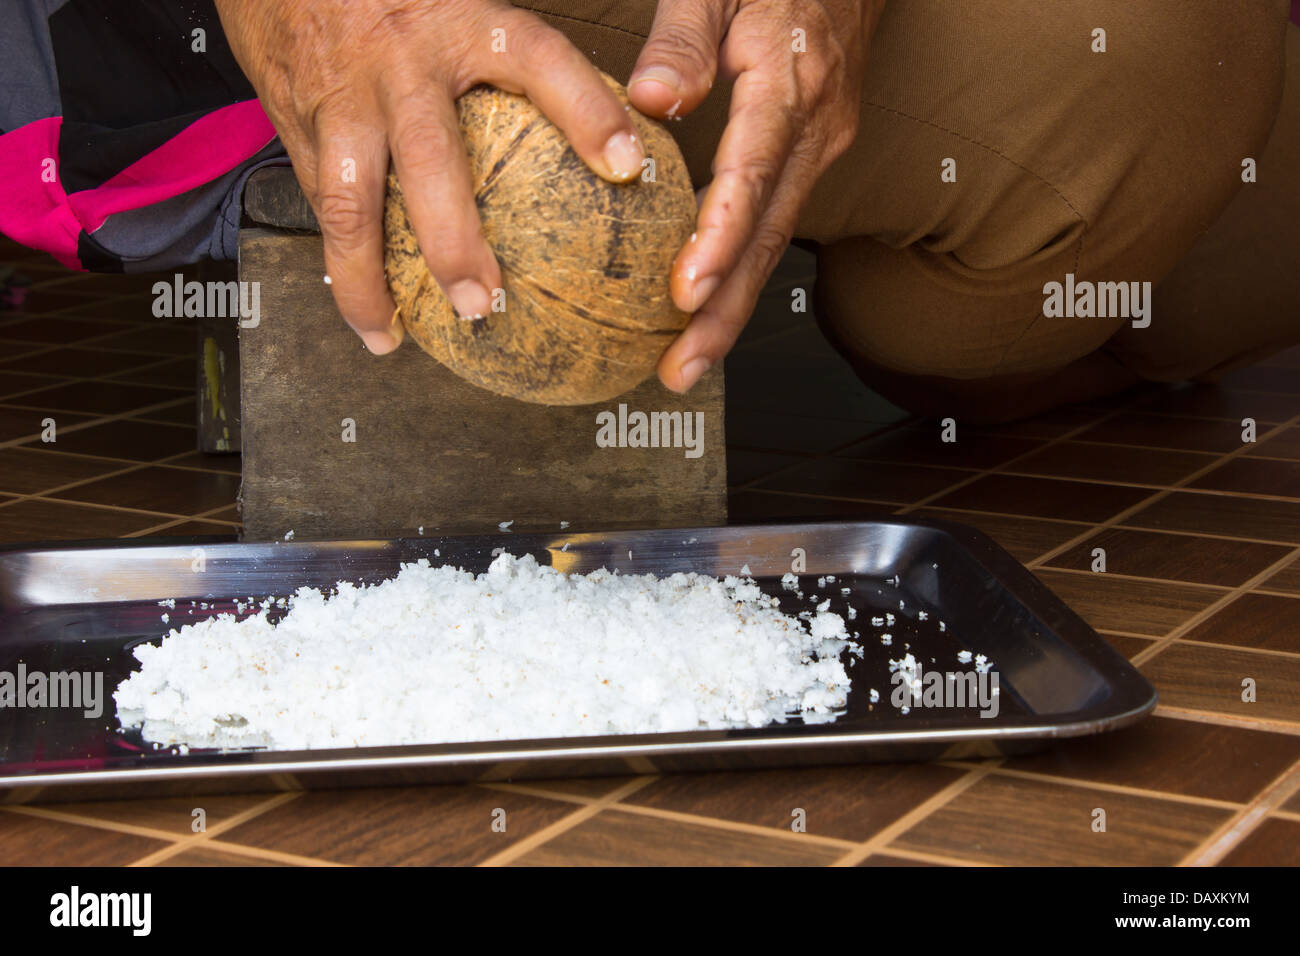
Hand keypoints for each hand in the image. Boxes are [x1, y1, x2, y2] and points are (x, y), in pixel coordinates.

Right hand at [214, 0, 647, 352]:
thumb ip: (512, 55)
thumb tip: (605, 128)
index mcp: (460, 23)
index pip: (538, 61)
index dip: (586, 113)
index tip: (627, 166)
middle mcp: (401, 65)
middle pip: (431, 162)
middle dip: (455, 241)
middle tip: (486, 302)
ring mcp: (343, 99)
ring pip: (351, 202)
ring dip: (369, 280)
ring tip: (391, 335)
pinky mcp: (296, 123)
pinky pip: (320, 204)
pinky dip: (340, 262)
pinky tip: (365, 308)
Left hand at [628, 0, 883, 391]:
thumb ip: (681, 39)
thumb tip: (650, 103)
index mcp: (792, 83)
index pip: (752, 174)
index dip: (720, 238)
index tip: (684, 291)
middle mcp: (815, 129)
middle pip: (770, 235)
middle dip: (725, 311)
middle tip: (680, 368)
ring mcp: (819, 148)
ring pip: (776, 243)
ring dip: (733, 308)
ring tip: (685, 363)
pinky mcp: (810, 156)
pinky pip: (776, 225)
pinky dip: (742, 274)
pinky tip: (708, 309)